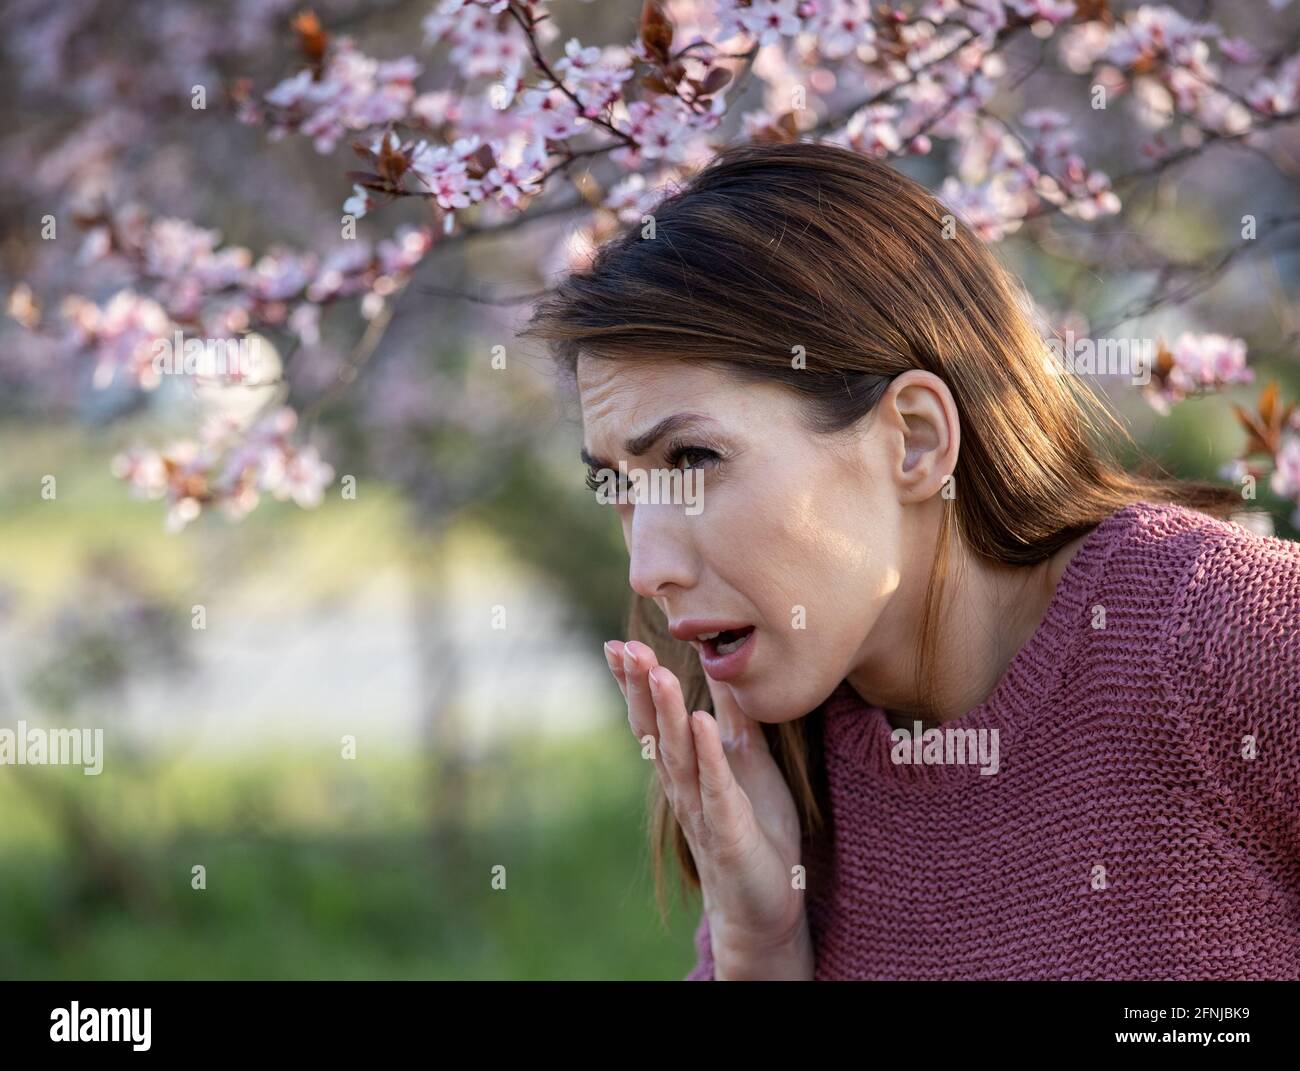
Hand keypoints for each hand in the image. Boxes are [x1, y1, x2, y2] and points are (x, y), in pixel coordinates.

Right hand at [605, 638, 811, 975]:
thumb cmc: (754, 830)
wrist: (765, 903)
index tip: (617, 644)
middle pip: (654, 729)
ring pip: (678, 754)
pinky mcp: (727, 830)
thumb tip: (722, 668)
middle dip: (639, 688)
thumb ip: (733, 718)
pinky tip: (701, 722)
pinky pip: (715, 787)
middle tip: (624, 647)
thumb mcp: (748, 760)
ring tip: (659, 672)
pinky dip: (707, 754)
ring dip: (668, 712)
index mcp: (684, 767)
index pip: (653, 718)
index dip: (635, 683)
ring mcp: (700, 808)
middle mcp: (682, 785)